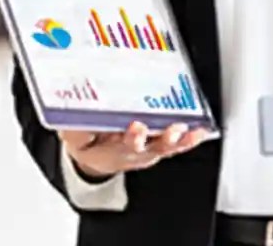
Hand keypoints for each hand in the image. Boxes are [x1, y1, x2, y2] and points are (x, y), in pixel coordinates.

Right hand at [59, 121, 214, 179]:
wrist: (96, 156)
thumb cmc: (88, 142)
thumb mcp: (74, 138)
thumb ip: (74, 130)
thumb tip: (73, 115)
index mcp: (111, 149)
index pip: (122, 144)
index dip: (131, 138)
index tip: (136, 127)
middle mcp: (134, 150)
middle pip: (148, 147)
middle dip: (158, 137)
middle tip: (171, 127)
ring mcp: (149, 148)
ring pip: (166, 146)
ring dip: (177, 139)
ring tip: (185, 129)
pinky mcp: (160, 144)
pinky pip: (177, 144)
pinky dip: (189, 139)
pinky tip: (199, 131)